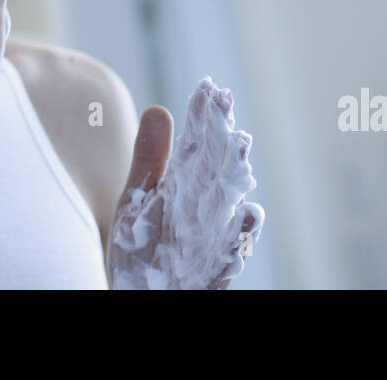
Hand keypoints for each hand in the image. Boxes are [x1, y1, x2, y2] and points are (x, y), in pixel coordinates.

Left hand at [107, 87, 264, 289]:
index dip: (205, 119)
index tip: (208, 87)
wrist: (141, 300)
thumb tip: (158, 108)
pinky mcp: (213, 274)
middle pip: (217, 170)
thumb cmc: (141, 252)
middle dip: (223, 138)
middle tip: (226, 104)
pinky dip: (238, 236)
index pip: (199, 148)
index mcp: (188, 190)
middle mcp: (206, 211)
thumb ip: (149, 160)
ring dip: (235, 178)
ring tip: (240, 146)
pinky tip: (248, 212)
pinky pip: (229, 255)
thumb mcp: (139, 202)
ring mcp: (212, 243)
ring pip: (229, 207)